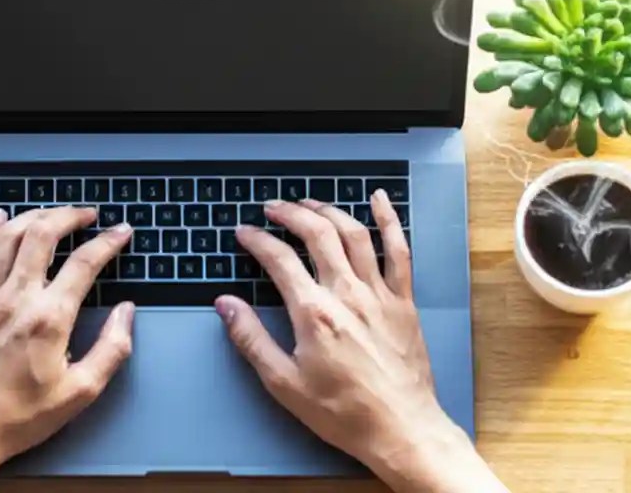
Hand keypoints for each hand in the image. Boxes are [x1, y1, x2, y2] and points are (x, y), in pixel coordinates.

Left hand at [0, 207, 134, 492]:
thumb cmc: (18, 418)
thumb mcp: (79, 393)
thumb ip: (111, 349)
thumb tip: (126, 313)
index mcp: (48, 319)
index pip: (85, 263)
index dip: (108, 241)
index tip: (121, 233)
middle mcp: (15, 299)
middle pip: (43, 233)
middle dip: (71, 216)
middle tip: (88, 215)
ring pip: (9, 236)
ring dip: (34, 215)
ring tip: (54, 214)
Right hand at [216, 191, 506, 492]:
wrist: (400, 429)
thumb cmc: (343, 412)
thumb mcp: (284, 383)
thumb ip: (251, 339)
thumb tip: (226, 305)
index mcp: (314, 313)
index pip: (279, 260)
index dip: (257, 240)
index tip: (245, 233)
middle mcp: (348, 294)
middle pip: (317, 235)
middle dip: (290, 214)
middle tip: (273, 208)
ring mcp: (379, 294)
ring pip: (354, 234)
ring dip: (329, 211)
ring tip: (309, 202)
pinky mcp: (403, 301)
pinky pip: (399, 250)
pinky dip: (389, 220)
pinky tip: (379, 200)